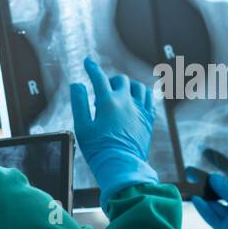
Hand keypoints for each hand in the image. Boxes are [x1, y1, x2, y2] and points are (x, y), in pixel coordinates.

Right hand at [69, 57, 157, 203]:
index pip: (98, 78)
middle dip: (110, 81)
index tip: (87, 62)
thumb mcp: (82, 127)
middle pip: (120, 80)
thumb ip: (79, 103)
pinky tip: (136, 100)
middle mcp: (126, 102)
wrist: (121, 166)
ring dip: (128, 86)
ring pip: (138, 87)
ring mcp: (139, 110)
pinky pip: (150, 99)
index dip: (91, 68)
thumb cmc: (98, 149)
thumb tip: (77, 84)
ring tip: (121, 95)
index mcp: (108, 102)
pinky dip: (142, 95)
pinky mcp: (148, 119)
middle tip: (103, 93)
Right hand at [189, 150, 227, 228]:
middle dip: (207, 182)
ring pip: (213, 204)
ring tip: (190, 185)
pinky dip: (203, 209)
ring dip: (202, 195)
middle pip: (220, 191)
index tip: (210, 156)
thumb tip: (213, 178)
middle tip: (191, 172)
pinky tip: (195, 200)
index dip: (224, 167)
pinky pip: (211, 217)